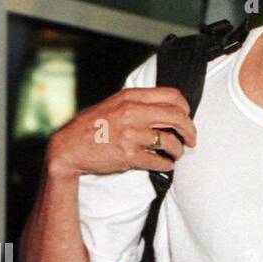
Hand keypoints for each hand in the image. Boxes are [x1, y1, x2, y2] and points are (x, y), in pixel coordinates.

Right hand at [47, 87, 196, 178]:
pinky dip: (167, 165)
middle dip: (190, 130)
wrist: (70, 147)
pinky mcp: (129, 156)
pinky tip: (165, 165)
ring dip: (178, 151)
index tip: (187, 118)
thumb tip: (168, 109)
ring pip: (171, 142)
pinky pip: (159, 161)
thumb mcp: (115, 104)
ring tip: (176, 154)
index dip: (186, 109)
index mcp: (131, 97)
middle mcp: (132, 113)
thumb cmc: (94, 125)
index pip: (172, 96)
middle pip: (177, 117)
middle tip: (192, 140)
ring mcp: (131, 135)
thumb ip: (138, 103)